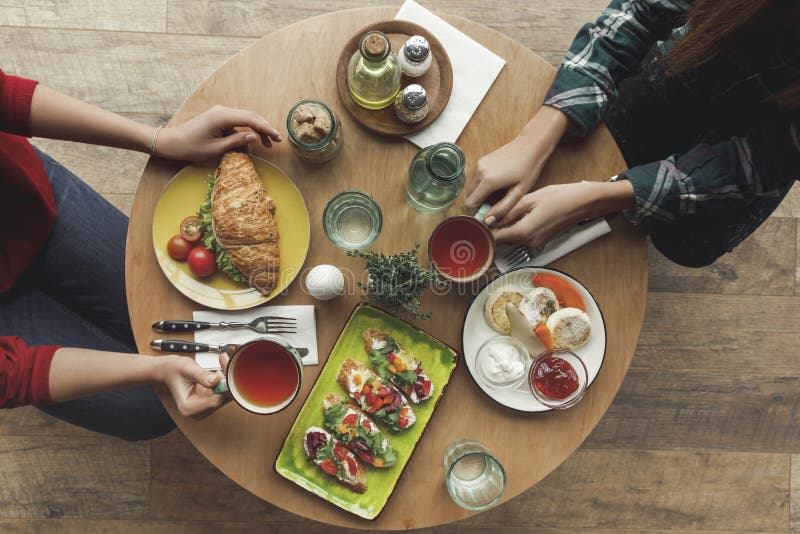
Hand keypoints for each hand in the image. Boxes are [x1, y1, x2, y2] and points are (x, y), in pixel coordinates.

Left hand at [155, 105, 281, 161]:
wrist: (171, 142)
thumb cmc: (190, 147)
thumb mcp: (215, 148)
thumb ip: (236, 141)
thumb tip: (254, 136)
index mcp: (222, 116)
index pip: (251, 119)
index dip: (266, 128)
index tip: (277, 137)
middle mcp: (222, 111)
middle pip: (250, 117)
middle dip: (264, 128)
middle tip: (276, 141)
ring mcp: (220, 114)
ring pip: (245, 120)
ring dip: (255, 131)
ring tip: (265, 145)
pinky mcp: (217, 119)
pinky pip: (236, 124)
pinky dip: (244, 134)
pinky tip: (247, 146)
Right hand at [158, 353, 230, 416]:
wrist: (168, 371)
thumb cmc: (174, 370)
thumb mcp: (186, 368)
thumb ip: (201, 375)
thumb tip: (216, 380)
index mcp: (189, 408)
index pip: (216, 401)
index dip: (225, 385)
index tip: (229, 370)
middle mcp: (197, 412)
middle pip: (223, 399)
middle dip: (227, 380)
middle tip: (227, 361)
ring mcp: (205, 408)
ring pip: (226, 395)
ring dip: (227, 379)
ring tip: (224, 363)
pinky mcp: (210, 403)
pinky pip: (224, 392)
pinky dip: (225, 381)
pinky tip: (222, 369)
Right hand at [464, 106, 569, 225]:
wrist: (530, 145)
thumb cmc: (528, 168)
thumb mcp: (519, 192)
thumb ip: (503, 208)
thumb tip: (489, 221)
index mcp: (488, 181)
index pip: (470, 204)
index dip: (477, 212)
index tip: (489, 214)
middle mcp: (480, 171)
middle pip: (469, 196)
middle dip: (479, 204)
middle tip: (496, 204)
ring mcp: (479, 164)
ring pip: (472, 188)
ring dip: (481, 194)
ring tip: (500, 193)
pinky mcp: (481, 161)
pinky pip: (477, 179)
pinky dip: (483, 185)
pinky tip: (499, 183)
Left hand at [491, 182, 592, 248]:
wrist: (584, 203)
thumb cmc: (561, 197)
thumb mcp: (530, 199)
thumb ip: (507, 211)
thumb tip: (489, 219)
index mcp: (525, 232)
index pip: (496, 238)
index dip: (484, 231)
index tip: (476, 224)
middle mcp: (530, 242)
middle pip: (503, 239)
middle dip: (494, 228)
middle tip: (486, 216)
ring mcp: (537, 243)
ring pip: (512, 238)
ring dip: (505, 228)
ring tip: (503, 213)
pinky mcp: (542, 240)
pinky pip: (523, 236)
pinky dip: (516, 228)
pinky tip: (518, 215)